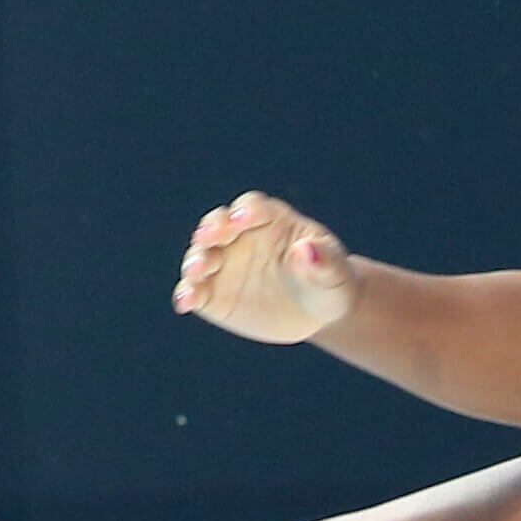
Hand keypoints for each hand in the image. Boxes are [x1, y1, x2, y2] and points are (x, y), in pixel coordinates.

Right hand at [174, 190, 355, 343]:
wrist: (317, 313)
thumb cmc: (329, 283)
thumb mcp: (335, 274)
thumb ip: (325, 261)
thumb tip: (306, 250)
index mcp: (273, 220)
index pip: (254, 207)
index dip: (247, 210)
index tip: (242, 219)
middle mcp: (241, 237)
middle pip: (218, 223)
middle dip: (212, 228)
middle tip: (208, 236)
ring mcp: (224, 264)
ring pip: (201, 255)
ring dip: (196, 260)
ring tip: (198, 270)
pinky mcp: (212, 294)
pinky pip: (195, 290)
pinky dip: (187, 294)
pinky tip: (186, 302)